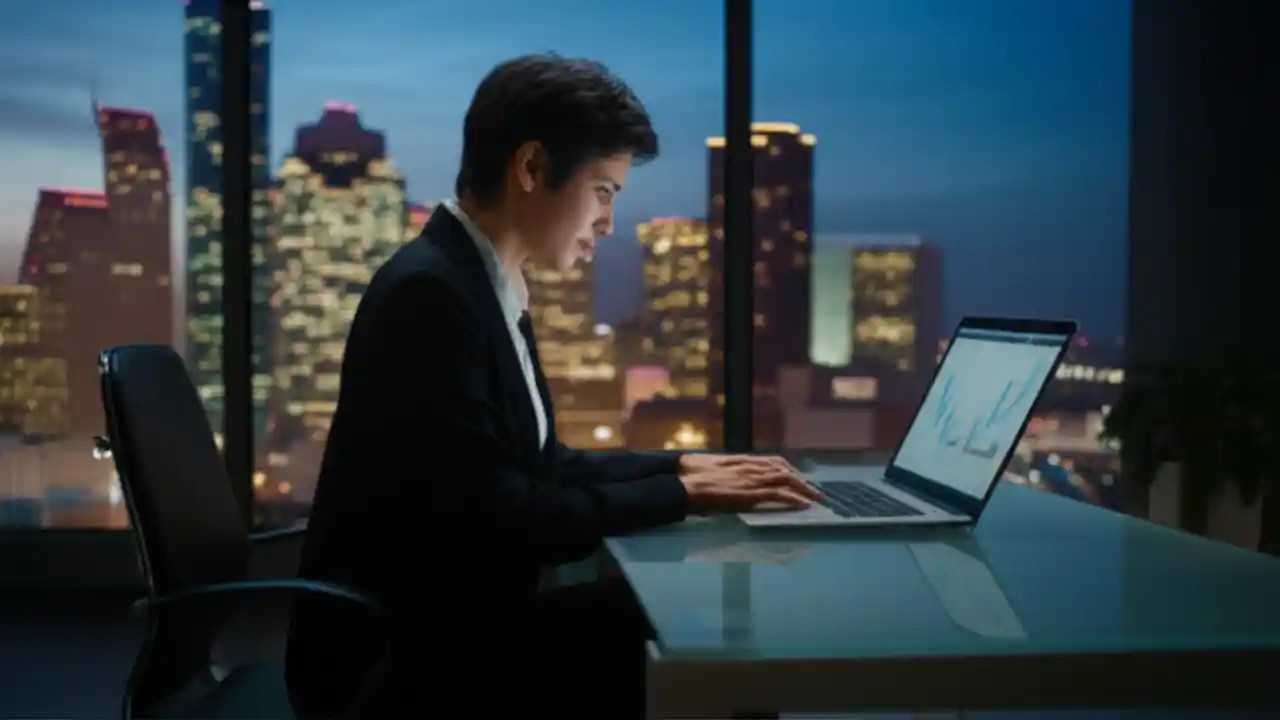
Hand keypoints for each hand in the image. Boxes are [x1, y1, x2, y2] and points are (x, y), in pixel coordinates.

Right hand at [677, 453, 821, 513]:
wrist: (688, 483)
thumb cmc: (694, 476)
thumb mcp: (714, 467)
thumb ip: (728, 471)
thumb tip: (730, 478)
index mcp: (743, 460)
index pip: (773, 461)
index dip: (789, 469)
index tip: (798, 476)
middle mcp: (752, 467)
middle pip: (784, 469)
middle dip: (801, 479)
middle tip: (813, 490)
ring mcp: (753, 479)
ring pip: (787, 479)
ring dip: (804, 488)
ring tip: (815, 498)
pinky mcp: (753, 493)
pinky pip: (780, 494)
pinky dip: (795, 498)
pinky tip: (804, 505)